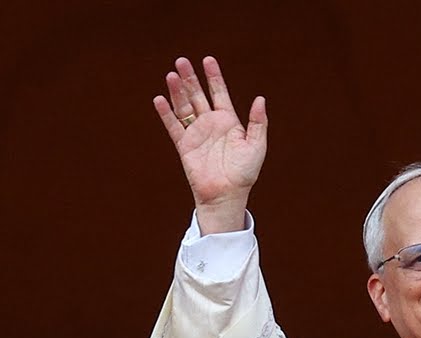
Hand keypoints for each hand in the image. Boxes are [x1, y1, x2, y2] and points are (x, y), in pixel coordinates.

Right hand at [152, 56, 267, 232]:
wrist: (227, 195)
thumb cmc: (244, 173)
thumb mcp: (257, 146)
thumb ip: (258, 122)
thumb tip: (260, 99)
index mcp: (228, 121)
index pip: (219, 92)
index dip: (214, 76)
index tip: (207, 60)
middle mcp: (211, 123)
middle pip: (198, 95)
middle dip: (190, 78)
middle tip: (181, 60)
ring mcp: (196, 133)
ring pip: (184, 107)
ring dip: (177, 91)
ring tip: (171, 75)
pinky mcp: (184, 145)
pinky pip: (173, 126)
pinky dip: (166, 113)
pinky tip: (160, 99)